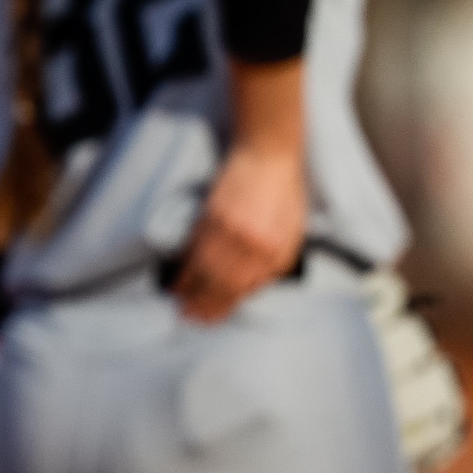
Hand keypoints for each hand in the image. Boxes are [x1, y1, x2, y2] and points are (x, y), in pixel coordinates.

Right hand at [173, 144, 307, 322]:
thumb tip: (255, 288)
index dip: (226, 307)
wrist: (268, 155)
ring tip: (180, 304)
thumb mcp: (293, 233)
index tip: (212, 318)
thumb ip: (276, 263)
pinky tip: (178, 278)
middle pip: (224, 285)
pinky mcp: (212, 216)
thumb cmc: (284, 193)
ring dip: (191, 290)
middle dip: (205, 305)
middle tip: (190, 317)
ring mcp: (231, 231)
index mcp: (276, 252)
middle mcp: (253, 246)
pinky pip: (196, 250)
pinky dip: (185, 266)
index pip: (246, 290)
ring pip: (206, 271)